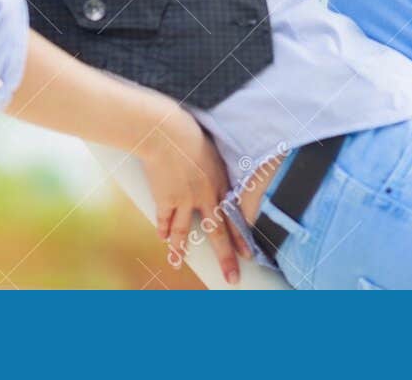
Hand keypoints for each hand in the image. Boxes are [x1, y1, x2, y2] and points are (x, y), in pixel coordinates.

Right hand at [139, 99, 249, 283]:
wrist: (165, 132)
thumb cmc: (190, 135)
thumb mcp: (212, 152)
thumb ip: (214, 171)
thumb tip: (216, 182)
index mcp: (219, 183)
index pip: (234, 217)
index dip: (242, 238)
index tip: (249, 256)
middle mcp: (205, 196)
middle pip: (217, 234)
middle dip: (226, 258)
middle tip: (232, 278)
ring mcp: (184, 200)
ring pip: (185, 232)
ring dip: (181, 250)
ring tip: (178, 263)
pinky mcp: (165, 199)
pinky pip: (164, 220)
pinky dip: (163, 230)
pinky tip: (163, 238)